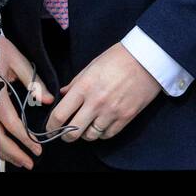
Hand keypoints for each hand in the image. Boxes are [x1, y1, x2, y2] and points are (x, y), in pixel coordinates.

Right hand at [0, 34, 54, 169]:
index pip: (9, 121)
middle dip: (13, 151)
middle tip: (29, 161)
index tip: (36, 146)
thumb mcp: (17, 60)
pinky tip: (5, 147)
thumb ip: (34, 82)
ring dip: (3, 150)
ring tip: (19, 159)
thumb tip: (48, 99)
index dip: (23, 137)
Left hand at [46, 42, 160, 142]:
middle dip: (65, 136)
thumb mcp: (91, 66)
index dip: (51, 125)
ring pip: (90, 136)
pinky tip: (100, 125)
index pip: (60, 114)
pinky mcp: (125, 118)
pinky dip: (101, 133)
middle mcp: (96, 102)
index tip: (49, 128)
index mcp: (84, 87)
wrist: (146, 60)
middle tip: (65, 133)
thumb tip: (63, 94)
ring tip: (85, 127)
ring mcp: (111, 112)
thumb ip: (75, 83)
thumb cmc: (117, 59)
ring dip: (84, 134)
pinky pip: (107, 135)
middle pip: (73, 132)